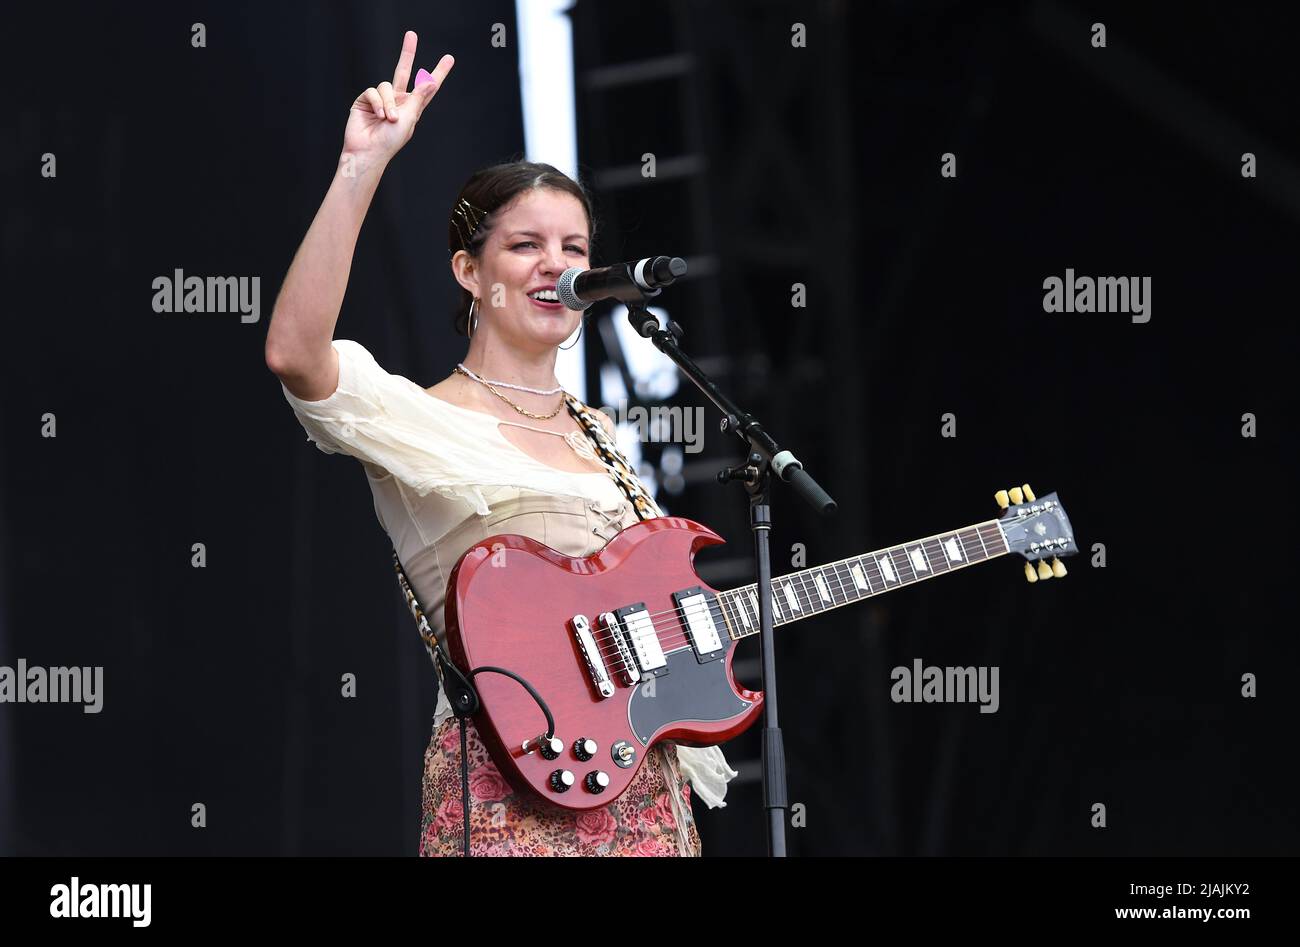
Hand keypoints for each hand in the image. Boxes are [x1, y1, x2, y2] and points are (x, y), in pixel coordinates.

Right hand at [343, 31, 453, 163]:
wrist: (368, 151)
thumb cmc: (391, 141)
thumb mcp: (409, 119)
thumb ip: (418, 98)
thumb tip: (430, 81)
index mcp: (412, 107)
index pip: (427, 86)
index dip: (438, 73)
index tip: (449, 59)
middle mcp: (397, 100)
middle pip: (403, 71)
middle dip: (407, 53)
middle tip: (411, 34)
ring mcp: (381, 99)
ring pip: (386, 84)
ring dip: (388, 103)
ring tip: (388, 119)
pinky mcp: (366, 100)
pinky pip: (373, 91)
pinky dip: (377, 103)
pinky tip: (377, 116)